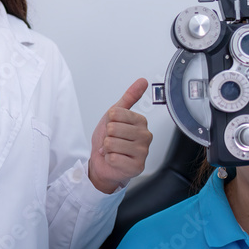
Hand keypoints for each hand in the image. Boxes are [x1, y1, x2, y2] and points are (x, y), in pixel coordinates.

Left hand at [88, 78, 152, 193]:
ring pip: (112, 143)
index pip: (116, 113)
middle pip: (113, 128)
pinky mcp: (136, 167)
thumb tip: (142, 81)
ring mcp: (142, 152)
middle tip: (113, 141)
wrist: (103, 163)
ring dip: (107, 148)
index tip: (114, 127)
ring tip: (114, 151)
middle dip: (107, 136)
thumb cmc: (109, 140)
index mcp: (141, 121)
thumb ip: (129, 97)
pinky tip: (115, 160)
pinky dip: (109, 159)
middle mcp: (145, 136)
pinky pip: (114, 157)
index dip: (109, 121)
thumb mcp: (115, 115)